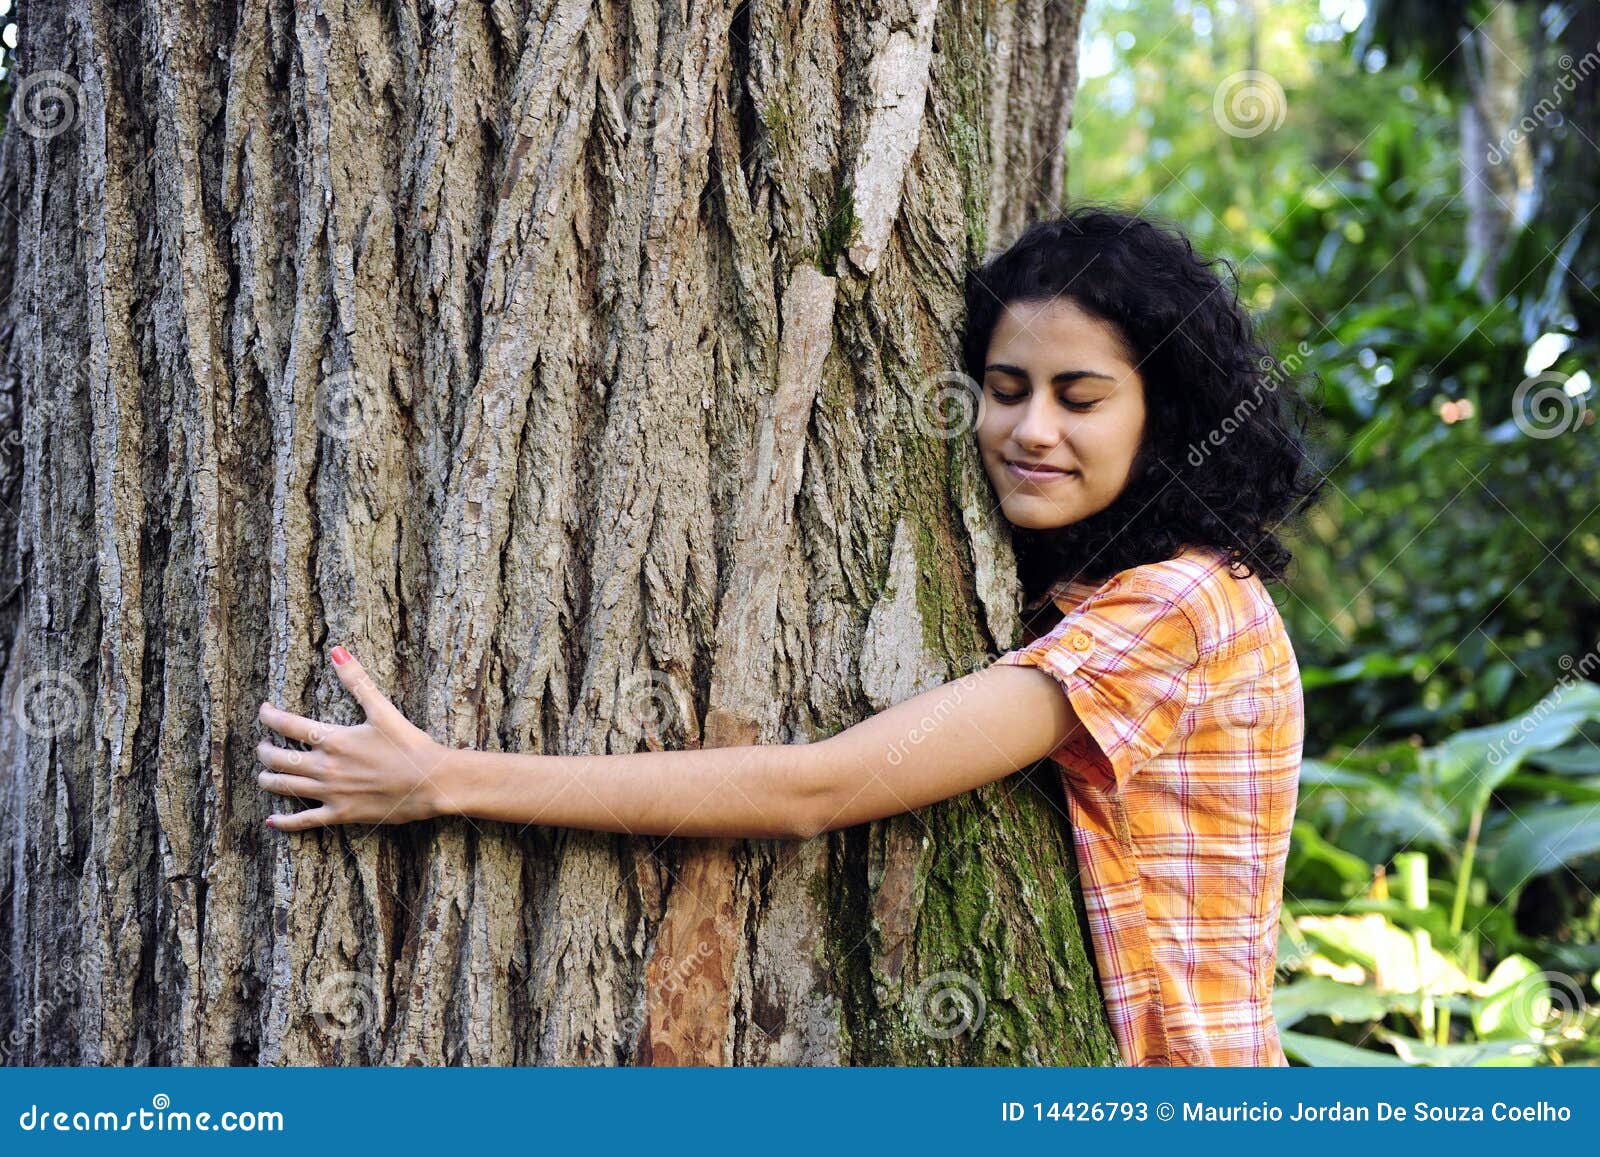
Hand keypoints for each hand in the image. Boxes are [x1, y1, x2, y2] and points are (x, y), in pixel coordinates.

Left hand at [256, 646, 453, 831]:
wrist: (431, 782)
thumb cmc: (409, 745)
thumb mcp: (383, 709)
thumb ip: (357, 680)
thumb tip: (337, 651)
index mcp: (333, 739)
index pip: (287, 725)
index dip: (270, 716)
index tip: (264, 711)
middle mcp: (325, 767)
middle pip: (279, 758)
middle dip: (265, 751)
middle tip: (263, 746)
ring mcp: (330, 793)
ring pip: (285, 787)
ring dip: (267, 779)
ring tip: (263, 774)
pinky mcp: (340, 814)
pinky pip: (304, 820)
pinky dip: (285, 822)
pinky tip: (272, 821)